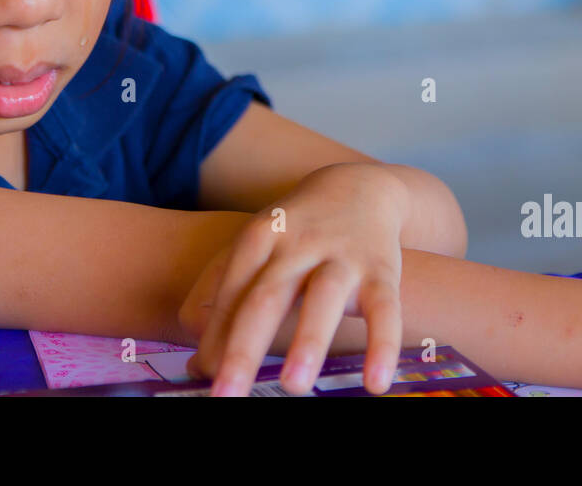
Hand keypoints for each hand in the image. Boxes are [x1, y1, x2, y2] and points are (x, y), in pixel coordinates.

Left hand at [180, 163, 408, 395]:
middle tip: (226, 395)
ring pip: (324, 298)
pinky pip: (384, 310)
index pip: (233, 294)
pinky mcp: (382, 270)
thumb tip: (197, 366)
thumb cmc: (296, 232)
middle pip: (267, 298)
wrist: (361, 186)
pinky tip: (376, 384)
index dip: (216, 338)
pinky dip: (382, 346)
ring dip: (308, 342)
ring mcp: (342, 257)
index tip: (203, 379)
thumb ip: (224, 301)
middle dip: (245, 349)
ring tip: (294, 386)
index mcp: (260, 238)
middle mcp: (298, 245)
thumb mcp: (255, 248)